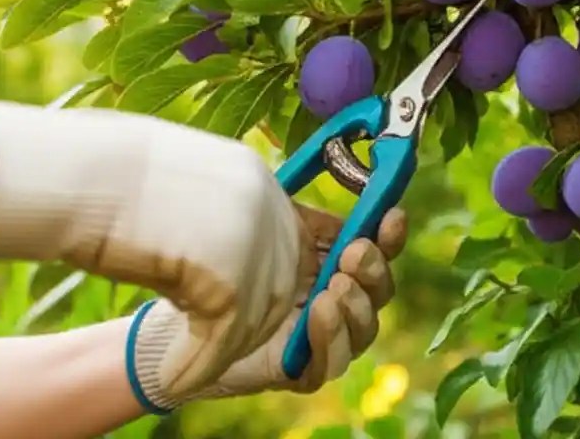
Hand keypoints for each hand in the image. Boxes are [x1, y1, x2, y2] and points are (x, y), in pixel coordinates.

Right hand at [0, 99, 302, 373]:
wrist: (72, 176)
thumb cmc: (103, 176)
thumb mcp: (179, 183)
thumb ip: (216, 211)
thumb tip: (230, 248)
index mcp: (254, 176)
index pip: (294, 241)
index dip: (276, 282)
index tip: (254, 311)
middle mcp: (264, 205)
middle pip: (281, 285)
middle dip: (252, 323)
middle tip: (214, 348)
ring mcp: (252, 239)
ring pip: (257, 317)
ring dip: (222, 350)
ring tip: (185, 367)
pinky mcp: (227, 276)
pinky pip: (224, 337)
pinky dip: (200, 365)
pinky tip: (177, 378)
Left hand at [127, 205, 406, 410]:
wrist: (187, 310)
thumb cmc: (235, 264)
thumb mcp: (273, 230)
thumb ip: (309, 221)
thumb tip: (347, 207)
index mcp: (337, 265)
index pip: (378, 252)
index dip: (390, 236)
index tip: (392, 216)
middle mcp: (340, 304)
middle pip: (380, 292)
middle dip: (372, 271)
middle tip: (353, 253)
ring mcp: (325, 341)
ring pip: (365, 331)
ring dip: (355, 307)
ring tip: (333, 288)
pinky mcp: (303, 371)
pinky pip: (332, 364)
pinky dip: (331, 339)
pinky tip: (318, 313)